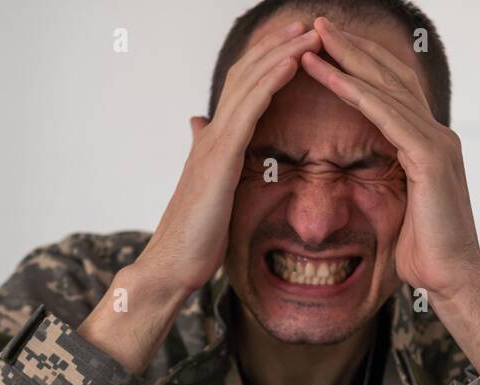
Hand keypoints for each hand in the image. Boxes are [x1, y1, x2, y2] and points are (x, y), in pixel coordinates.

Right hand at [137, 21, 322, 293]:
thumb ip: (207, 155)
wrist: (171, 265)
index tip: (295, 43)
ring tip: (308, 32)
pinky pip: (250, 110)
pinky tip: (293, 63)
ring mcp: (214, 144)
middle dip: (276, 45)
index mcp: (213, 142)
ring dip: (281, 52)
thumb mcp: (207, 190)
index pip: (242, 88)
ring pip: (250, 82)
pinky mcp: (220, 159)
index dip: (266, 62)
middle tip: (306, 23)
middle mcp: (211, 134)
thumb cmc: (193, 239)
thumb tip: (199, 127)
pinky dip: (271, 81)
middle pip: (246, 73)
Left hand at [300, 17, 479, 368]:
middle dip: (352, 48)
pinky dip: (356, 93)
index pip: (390, 92)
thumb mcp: (400, 208)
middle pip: (389, 77)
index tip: (326, 48)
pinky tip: (330, 75)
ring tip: (315, 40)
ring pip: (386, 88)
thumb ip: (388, 180)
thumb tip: (364, 176)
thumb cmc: (426, 253)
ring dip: (348, 60)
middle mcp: (437, 134)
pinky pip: (387, 116)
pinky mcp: (430, 158)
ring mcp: (437, 143)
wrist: (454, 279)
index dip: (359, 66)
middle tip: (317, 24)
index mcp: (428, 144)